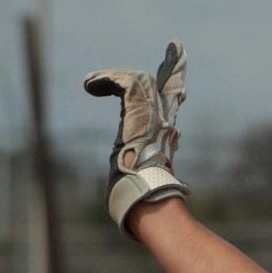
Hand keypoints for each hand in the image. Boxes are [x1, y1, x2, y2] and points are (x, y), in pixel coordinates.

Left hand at [83, 41, 189, 235]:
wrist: (148, 201)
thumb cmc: (142, 206)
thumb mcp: (137, 195)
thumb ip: (136, 196)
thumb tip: (133, 224)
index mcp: (162, 143)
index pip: (170, 115)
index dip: (175, 96)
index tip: (181, 89)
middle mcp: (163, 127)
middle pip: (168, 90)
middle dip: (174, 69)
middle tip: (178, 48)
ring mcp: (154, 118)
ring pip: (143, 84)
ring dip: (118, 78)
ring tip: (94, 82)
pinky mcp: (140, 112)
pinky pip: (124, 84)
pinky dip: (106, 81)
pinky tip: (89, 86)